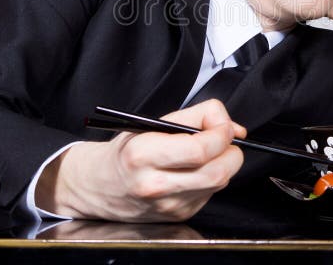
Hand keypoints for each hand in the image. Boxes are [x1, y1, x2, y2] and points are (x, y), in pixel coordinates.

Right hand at [36, 99, 245, 221]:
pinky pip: (209, 194)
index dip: (222, 134)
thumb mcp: (154, 123)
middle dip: (232, 152)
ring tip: (211, 152)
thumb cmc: (128, 151)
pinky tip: (195, 170)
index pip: (200, 149)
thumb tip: (233, 128)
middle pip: (217, 172)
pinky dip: (211, 178)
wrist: (100, 185)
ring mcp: (167, 206)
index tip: (226, 126)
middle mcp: (154, 185)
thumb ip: (197, 116)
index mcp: (143, 155)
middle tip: (226, 139)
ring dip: (224, 164)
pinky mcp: (177, 216)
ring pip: (218, 184)